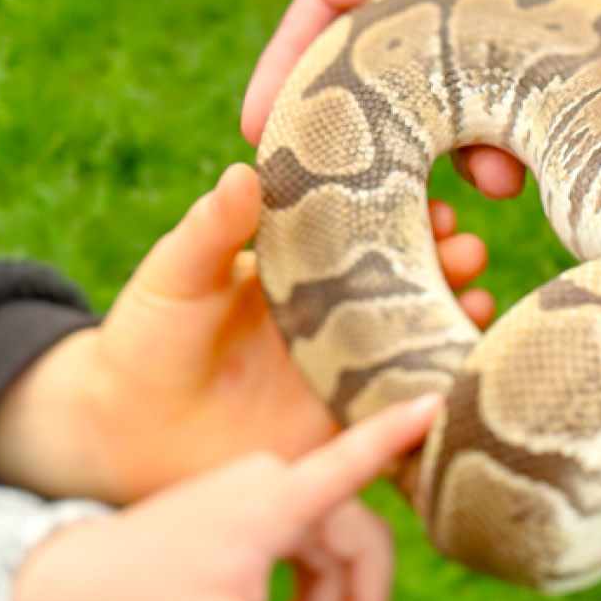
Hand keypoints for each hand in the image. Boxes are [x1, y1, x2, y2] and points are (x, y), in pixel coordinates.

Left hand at [0, 163, 489, 504]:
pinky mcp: (335, 429)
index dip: (403, 214)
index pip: (365, 231)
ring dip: (450, 326)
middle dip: (445, 266)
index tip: (435, 202)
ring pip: (412, 345)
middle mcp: (332, 317)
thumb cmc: (146, 335)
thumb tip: (241, 171)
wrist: (122, 428)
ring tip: (478, 306)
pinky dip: (429, 402)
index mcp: (300, 269)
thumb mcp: (177, 273)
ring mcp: (339, 372)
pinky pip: (394, 416)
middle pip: (404, 285)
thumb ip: (211, 230)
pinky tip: (459, 385)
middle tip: (469, 251)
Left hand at [13, 395, 436, 600]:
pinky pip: (311, 537)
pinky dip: (310, 581)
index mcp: (266, 501)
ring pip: (335, 540)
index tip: (442, 398)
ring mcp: (260, 483)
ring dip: (332, 595)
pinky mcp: (254, 496)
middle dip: (358, 598)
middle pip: (357, 535)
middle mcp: (268, 478)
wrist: (83, 589)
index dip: (398, 435)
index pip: (348, 461)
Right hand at [240, 0, 600, 198]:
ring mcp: (518, 62)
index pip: (334, 19)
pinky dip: (518, 170)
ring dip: (439, 168)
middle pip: (384, 92)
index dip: (289, 71)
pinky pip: (534, 150)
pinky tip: (518, 176)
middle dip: (356, 145)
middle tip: (328, 199)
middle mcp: (460, 16)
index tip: (254, 131)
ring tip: (440, 196)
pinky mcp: (580, 95)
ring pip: (454, 134)